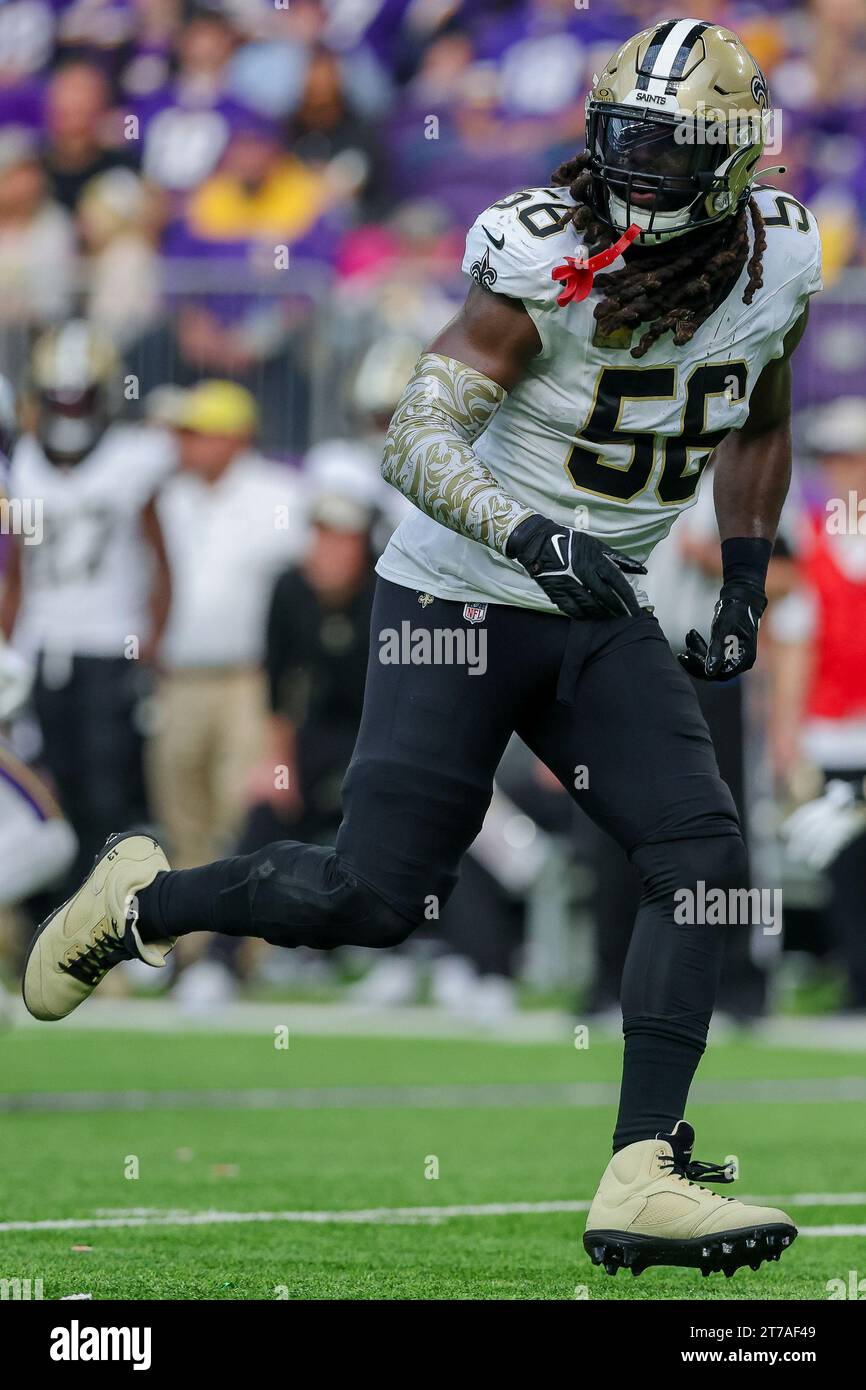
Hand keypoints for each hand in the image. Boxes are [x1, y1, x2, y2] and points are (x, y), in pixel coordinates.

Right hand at [506, 515, 645, 618]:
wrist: (539, 542)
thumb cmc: (571, 543)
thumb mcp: (597, 545)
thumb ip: (619, 559)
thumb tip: (642, 570)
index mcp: (596, 560)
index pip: (618, 583)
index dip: (629, 599)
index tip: (636, 610)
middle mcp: (585, 573)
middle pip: (606, 597)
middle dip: (618, 609)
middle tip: (625, 617)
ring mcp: (570, 584)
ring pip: (590, 606)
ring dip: (602, 614)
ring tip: (609, 617)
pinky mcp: (556, 592)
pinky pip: (572, 609)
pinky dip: (582, 615)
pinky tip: (589, 617)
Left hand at [679, 581, 766, 681]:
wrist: (740, 598)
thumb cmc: (734, 613)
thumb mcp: (723, 631)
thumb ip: (716, 652)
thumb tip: (709, 673)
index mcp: (744, 660)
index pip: (719, 673)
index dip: (702, 667)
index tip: (688, 654)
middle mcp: (740, 662)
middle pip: (714, 671)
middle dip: (696, 662)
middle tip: (681, 653)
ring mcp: (734, 658)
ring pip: (711, 664)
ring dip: (696, 654)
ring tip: (688, 637)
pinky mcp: (727, 652)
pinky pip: (711, 657)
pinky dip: (700, 649)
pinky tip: (691, 638)